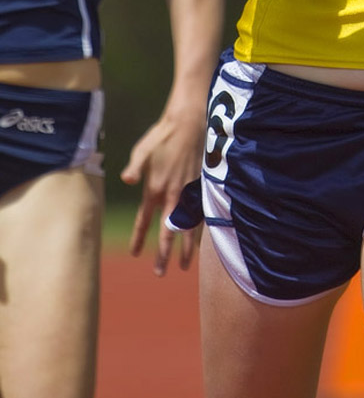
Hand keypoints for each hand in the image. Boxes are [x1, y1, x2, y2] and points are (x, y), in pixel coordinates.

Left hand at [120, 106, 204, 275]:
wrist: (190, 123)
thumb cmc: (163, 135)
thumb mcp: (143, 149)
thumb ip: (135, 167)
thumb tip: (127, 180)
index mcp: (155, 188)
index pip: (145, 221)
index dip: (139, 238)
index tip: (136, 254)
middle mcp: (173, 195)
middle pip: (168, 232)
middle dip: (164, 254)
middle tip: (160, 273)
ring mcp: (189, 192)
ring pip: (188, 227)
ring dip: (186, 248)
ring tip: (186, 265)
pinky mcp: (201, 187)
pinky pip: (201, 215)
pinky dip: (200, 231)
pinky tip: (202, 240)